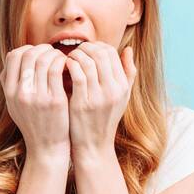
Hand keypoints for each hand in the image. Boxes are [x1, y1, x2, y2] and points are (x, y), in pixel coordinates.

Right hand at [0, 44, 69, 165]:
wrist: (46, 147)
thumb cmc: (34, 124)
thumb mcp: (14, 105)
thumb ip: (11, 82)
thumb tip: (13, 56)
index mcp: (10, 92)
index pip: (13, 56)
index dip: (26, 49)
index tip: (37, 53)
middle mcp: (20, 93)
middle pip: (28, 55)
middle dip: (42, 49)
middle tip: (52, 53)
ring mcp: (37, 97)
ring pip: (43, 60)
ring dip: (54, 54)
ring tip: (60, 58)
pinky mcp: (54, 100)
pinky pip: (57, 70)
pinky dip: (62, 62)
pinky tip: (67, 65)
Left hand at [63, 41, 135, 158]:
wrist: (94, 146)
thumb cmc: (104, 119)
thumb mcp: (121, 97)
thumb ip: (127, 73)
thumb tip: (128, 49)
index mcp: (122, 86)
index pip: (111, 53)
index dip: (97, 46)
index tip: (86, 49)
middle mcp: (113, 90)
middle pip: (101, 54)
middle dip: (85, 48)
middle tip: (75, 51)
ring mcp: (99, 97)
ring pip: (88, 62)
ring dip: (76, 55)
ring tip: (69, 58)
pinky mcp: (83, 103)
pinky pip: (77, 75)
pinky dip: (70, 66)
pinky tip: (64, 67)